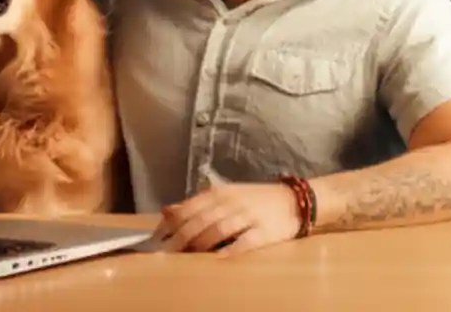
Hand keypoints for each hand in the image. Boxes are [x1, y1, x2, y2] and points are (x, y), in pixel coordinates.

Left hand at [152, 182, 302, 256]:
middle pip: (201, 220)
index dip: (172, 224)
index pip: (190, 208)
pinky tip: (218, 257)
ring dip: (201, 243)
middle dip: (181, 237)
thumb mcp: (224, 195)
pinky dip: (231, 249)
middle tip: (167, 252)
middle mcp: (232, 203)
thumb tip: (166, 210)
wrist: (292, 200)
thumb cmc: (253, 199)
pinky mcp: (264, 231)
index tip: (158, 238)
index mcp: (220, 194)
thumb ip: (196, 204)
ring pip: (219, 229)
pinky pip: (246, 241)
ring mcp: (248, 216)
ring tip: (187, 255)